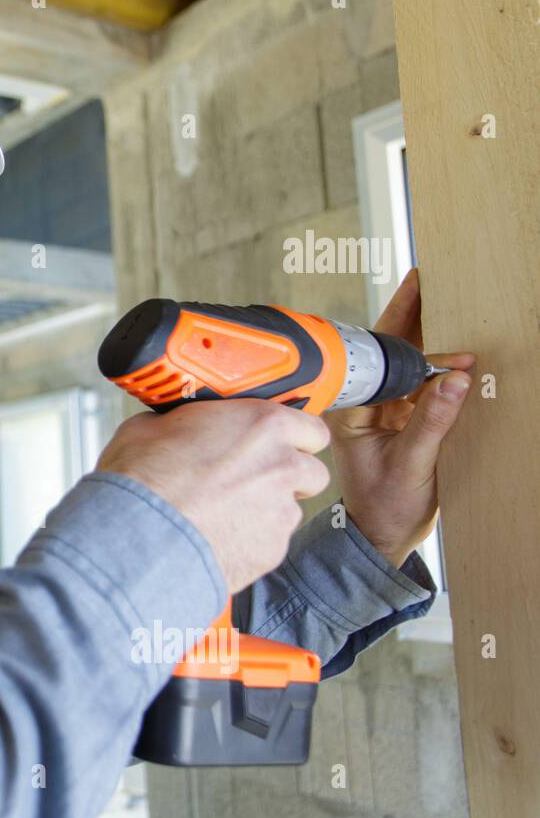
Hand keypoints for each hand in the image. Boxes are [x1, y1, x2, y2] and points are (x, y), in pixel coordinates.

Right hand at [97, 399, 331, 592]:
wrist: (138, 537)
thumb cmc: (144, 479)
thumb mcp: (150, 427)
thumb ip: (180, 423)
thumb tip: (170, 427)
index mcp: (263, 426)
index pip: (312, 428)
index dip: (294, 437)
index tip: (276, 443)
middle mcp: (283, 468)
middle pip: (313, 472)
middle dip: (289, 476)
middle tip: (252, 478)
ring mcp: (281, 514)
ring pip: (289, 511)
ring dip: (266, 510)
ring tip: (223, 514)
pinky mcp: (271, 552)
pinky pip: (269, 543)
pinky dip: (249, 541)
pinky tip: (215, 538)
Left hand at [326, 269, 474, 566]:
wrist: (383, 537)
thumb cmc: (385, 507)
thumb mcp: (412, 464)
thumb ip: (432, 422)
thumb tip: (453, 377)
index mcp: (354, 409)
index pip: (377, 351)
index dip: (400, 316)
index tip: (419, 284)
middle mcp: (367, 403)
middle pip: (393, 350)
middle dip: (419, 316)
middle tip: (440, 280)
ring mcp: (388, 410)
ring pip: (412, 365)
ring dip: (437, 342)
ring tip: (457, 306)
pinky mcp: (408, 420)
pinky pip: (427, 386)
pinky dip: (445, 370)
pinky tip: (463, 354)